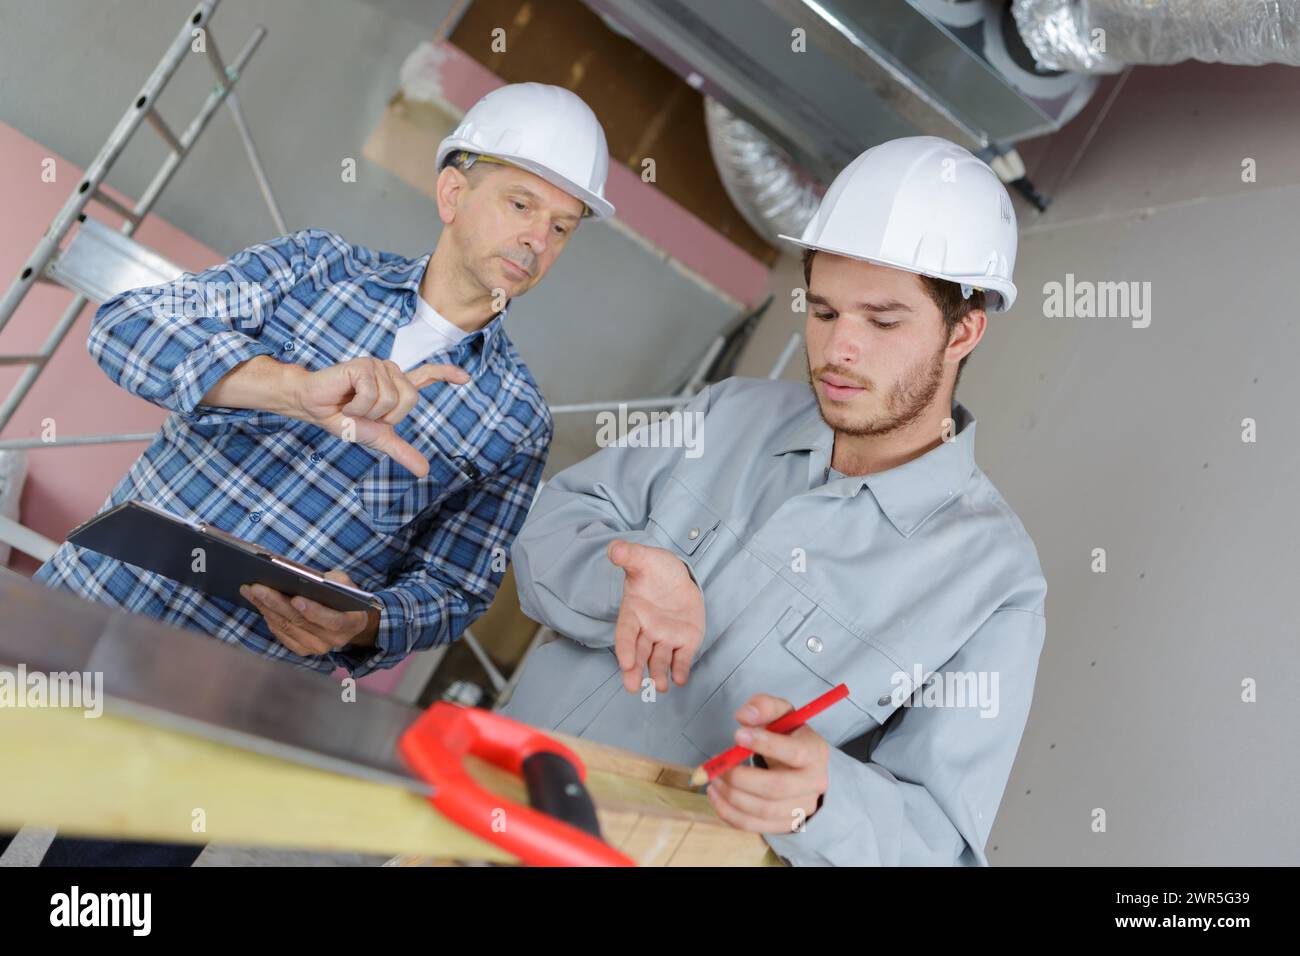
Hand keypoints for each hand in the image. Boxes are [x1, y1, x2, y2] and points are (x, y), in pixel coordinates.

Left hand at [241, 570, 379, 656]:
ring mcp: (316, 647)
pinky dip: (269, 618)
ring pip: (287, 627)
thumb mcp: (346, 583)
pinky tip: (259, 604)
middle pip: (301, 622)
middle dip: (276, 603)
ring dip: (266, 608)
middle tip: (258, 587)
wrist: (349, 619)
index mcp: (350, 623)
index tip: (295, 598)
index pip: (331, 620)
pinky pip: (282, 634)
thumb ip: (332, 580)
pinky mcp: (302, 649)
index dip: (313, 611)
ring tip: (251, 591)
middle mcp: (333, 640)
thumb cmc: (345, 596)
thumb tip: (302, 575)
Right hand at [290, 357, 468, 476]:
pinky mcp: (363, 366)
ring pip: (391, 399)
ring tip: (353, 406)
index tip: (466, 378)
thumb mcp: (378, 437)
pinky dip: (358, 407)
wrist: (313, 407)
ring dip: (368, 412)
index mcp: (396, 386)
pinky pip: (373, 395)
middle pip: (410, 400)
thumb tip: (425, 471)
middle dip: (386, 416)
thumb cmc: (344, 418)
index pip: (427, 376)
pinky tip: (346, 401)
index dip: (446, 374)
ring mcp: (378, 366)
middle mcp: (390, 372)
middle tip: (364, 413)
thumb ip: (402, 451)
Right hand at [607, 540, 704, 693]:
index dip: (625, 649)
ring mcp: (666, 637)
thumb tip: (614, 548)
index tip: (625, 662)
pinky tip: (680, 680)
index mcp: (633, 613)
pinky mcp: (685, 641)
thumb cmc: (655, 570)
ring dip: (658, 674)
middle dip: (635, 671)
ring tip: (661, 687)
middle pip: (639, 653)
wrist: (677, 575)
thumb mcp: (644, 558)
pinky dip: (680, 669)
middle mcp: (647, 630)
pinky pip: (681, 657)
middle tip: (633, 687)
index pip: (626, 634)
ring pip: (659, 659)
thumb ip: (629, 556)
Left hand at [707, 693, 829, 833]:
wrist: (801, 765)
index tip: (737, 734)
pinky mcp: (785, 824)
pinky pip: (754, 826)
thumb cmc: (787, 736)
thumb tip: (744, 716)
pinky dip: (729, 813)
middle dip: (741, 778)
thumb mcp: (780, 713)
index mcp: (815, 751)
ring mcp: (801, 807)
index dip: (766, 744)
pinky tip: (716, 796)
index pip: (795, 753)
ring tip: (713, 779)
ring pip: (763, 811)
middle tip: (719, 766)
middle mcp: (814, 783)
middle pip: (776, 788)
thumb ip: (764, 706)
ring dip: (731, 796)